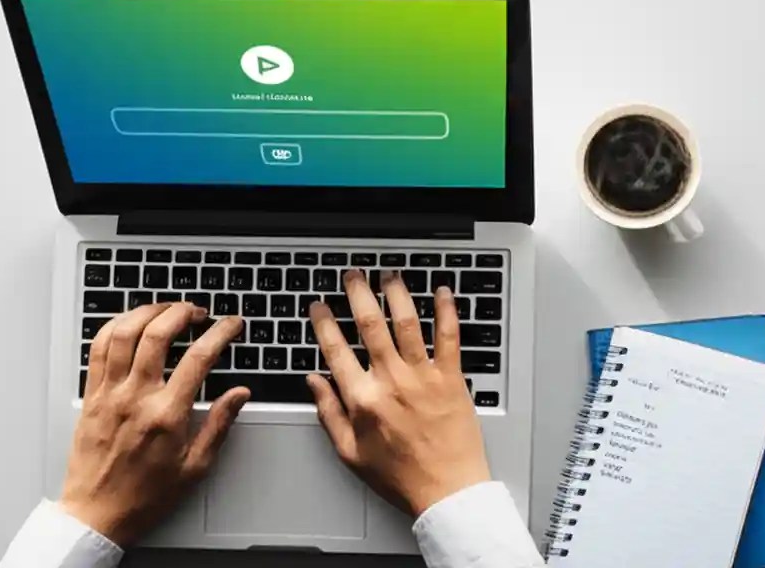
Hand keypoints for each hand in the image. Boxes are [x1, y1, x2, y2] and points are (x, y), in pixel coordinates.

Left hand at [59, 303, 248, 545]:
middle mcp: (135, 398)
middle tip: (198, 311)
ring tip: (166, 309)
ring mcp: (109, 394)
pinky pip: (97, 349)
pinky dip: (114, 327)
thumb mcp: (195, 467)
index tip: (232, 324)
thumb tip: (239, 395)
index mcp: (166, 415)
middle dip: (182, 312)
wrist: (96, 514)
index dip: (221, 332)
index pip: (199, 358)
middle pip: (158, 335)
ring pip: (123, 333)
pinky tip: (129, 323)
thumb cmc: (143, 496)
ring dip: (148, 312)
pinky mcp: (91, 396)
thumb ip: (218, 425)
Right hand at [307, 270, 490, 516]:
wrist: (446, 490)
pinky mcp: (451, 379)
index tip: (318, 305)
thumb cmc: (400, 475)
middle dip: (358, 293)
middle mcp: (391, 381)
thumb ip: (328, 413)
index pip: (336, 350)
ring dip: (396, 293)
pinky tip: (442, 292)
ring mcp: (423, 377)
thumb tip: (312, 381)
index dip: (324, 323)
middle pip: (370, 325)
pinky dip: (446, 311)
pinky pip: (449, 337)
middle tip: (352, 275)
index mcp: (363, 400)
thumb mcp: (349, 452)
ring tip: (389, 274)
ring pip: (407, 323)